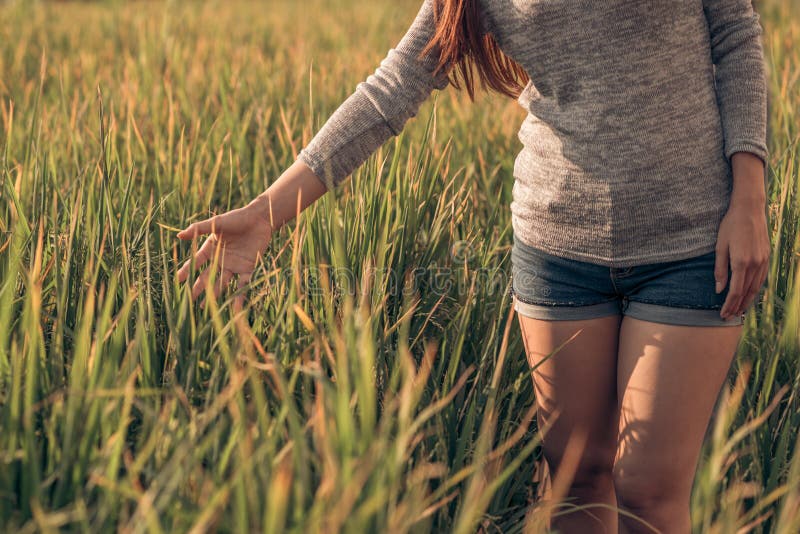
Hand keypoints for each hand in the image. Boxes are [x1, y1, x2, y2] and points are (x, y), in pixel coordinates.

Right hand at [177, 198, 272, 308]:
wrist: (261, 219)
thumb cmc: (237, 218)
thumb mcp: (217, 223)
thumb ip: (199, 229)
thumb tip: (179, 235)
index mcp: (211, 248)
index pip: (196, 262)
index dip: (187, 271)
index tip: (177, 281)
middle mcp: (221, 259)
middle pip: (207, 276)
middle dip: (198, 288)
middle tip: (188, 301)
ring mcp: (234, 265)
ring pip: (222, 283)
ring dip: (214, 295)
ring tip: (205, 307)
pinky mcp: (248, 268)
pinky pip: (243, 284)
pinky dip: (239, 296)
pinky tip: (235, 308)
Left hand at [714, 198, 768, 319]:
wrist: (749, 210)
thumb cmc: (730, 226)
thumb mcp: (720, 247)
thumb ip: (719, 269)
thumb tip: (718, 289)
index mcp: (741, 262)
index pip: (735, 291)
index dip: (729, 305)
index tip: (722, 314)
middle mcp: (755, 264)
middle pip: (746, 292)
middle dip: (737, 307)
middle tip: (729, 317)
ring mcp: (763, 261)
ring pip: (756, 287)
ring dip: (747, 301)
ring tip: (738, 311)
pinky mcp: (766, 257)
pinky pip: (761, 278)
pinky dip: (755, 290)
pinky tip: (749, 295)